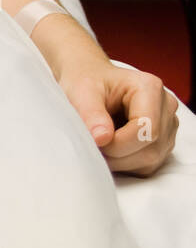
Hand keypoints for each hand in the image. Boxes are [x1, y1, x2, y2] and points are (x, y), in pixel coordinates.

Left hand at [56, 58, 178, 176]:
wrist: (90, 82)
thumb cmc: (86, 83)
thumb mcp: (81, 92)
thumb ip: (91, 114)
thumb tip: (102, 139)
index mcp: (149, 88)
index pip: (147, 129)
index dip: (119, 144)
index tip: (94, 142)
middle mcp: (165, 106)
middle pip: (151, 148)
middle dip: (117, 155)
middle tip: (91, 146)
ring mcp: (168, 126)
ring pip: (151, 160)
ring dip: (120, 161)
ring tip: (98, 146)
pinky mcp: (162, 142)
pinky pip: (148, 165)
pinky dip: (125, 163)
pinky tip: (109, 148)